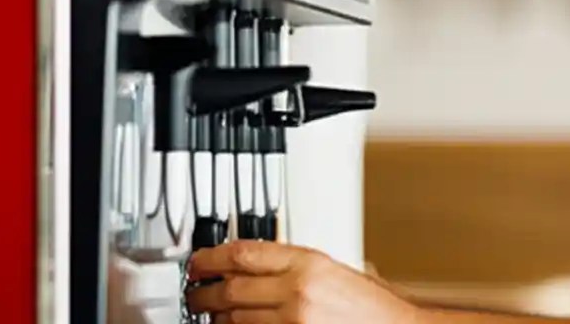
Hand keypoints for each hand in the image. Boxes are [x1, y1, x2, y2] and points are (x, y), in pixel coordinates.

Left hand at [186, 240, 417, 323]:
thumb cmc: (375, 309)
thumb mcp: (336, 272)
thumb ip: (298, 268)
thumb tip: (260, 267)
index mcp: (309, 263)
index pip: (245, 253)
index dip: (211, 257)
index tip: (198, 262)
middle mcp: (298, 291)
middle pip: (231, 288)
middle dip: (204, 293)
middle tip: (194, 294)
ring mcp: (292, 322)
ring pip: (234, 319)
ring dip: (217, 318)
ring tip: (209, 315)